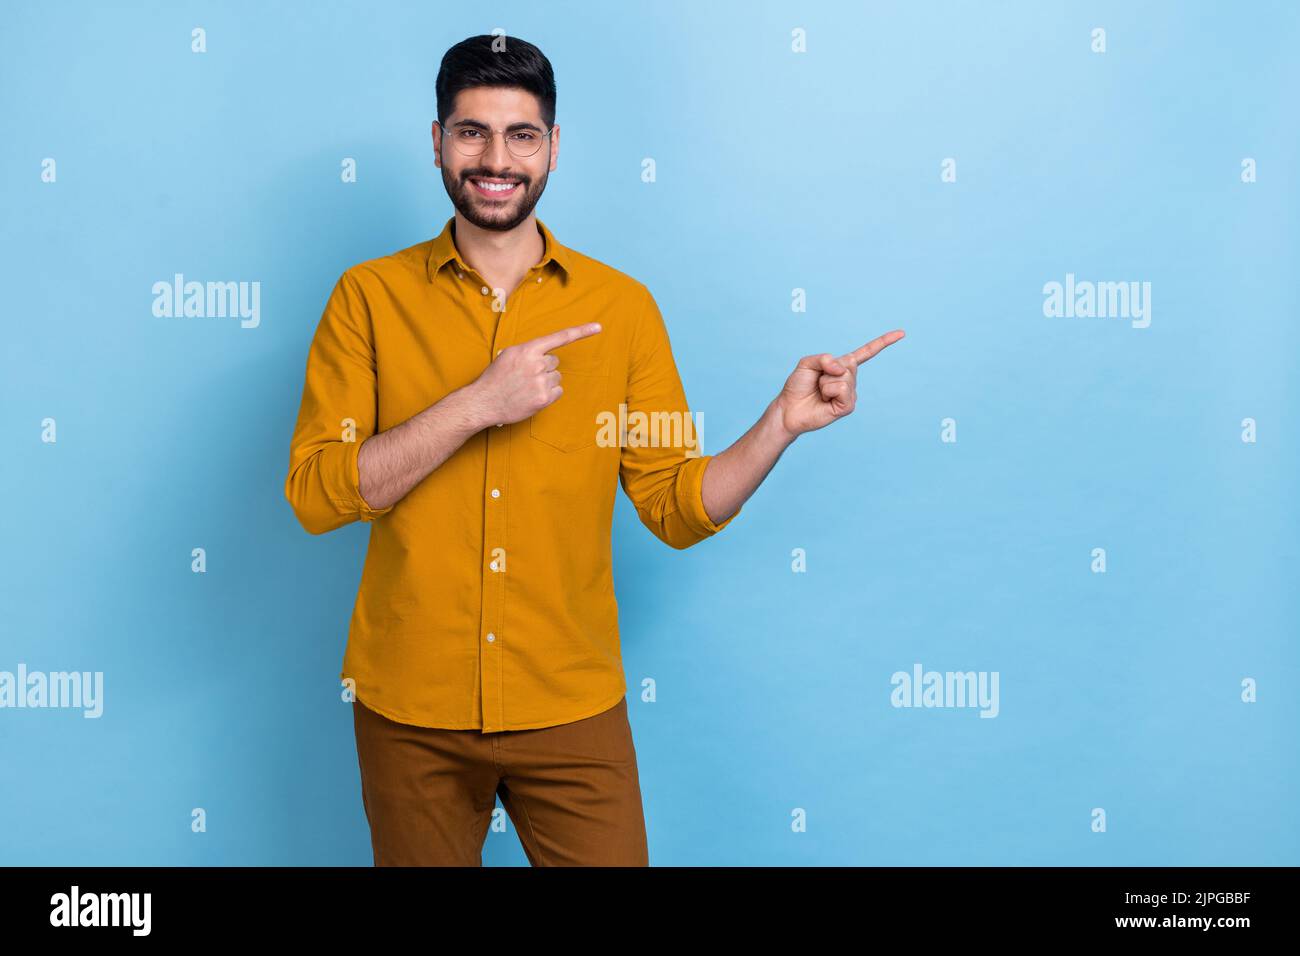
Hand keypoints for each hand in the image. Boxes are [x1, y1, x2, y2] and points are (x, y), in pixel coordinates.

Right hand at [467, 322, 603, 426]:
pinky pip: (557, 392)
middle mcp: (537, 364)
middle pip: (555, 362)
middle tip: (526, 376)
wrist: (484, 401)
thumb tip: (542, 353)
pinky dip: (548, 394)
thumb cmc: (495, 378)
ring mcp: (541, 382)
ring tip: (527, 387)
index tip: (598, 327)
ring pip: (556, 377)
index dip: (581, 331)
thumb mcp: (508, 355)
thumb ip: (528, 351)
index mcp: (528, 349)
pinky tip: (533, 396)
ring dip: (546, 381)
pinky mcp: (543, 398)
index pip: (559, 338)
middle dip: (544, 368)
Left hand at [772, 329, 904, 437]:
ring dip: (826, 381)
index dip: (883, 342)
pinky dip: (829, 390)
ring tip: (819, 391)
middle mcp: (849, 380)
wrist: (789, 408)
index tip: (901, 333)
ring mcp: (850, 394)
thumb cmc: (797, 386)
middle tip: (818, 380)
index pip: (866, 353)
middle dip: (829, 368)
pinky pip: (842, 388)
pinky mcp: (848, 406)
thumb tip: (842, 368)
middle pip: (850, 362)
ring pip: (845, 376)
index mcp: (842, 367)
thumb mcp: (807, 363)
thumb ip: (824, 358)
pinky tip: (824, 399)